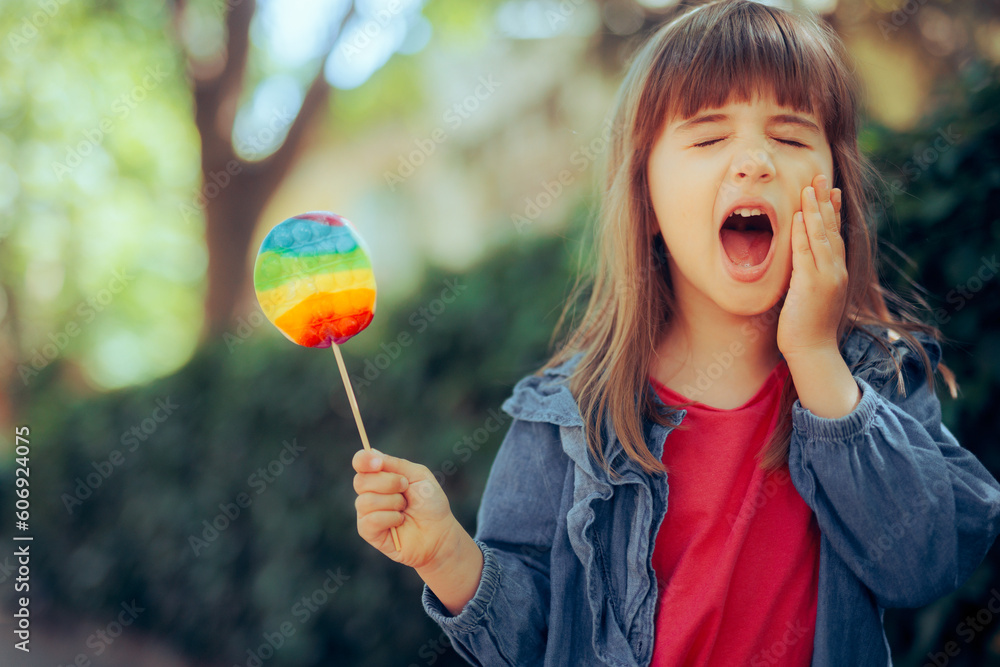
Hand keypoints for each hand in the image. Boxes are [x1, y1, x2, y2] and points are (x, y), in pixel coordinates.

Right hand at [353, 448, 460, 569]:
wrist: (439, 531)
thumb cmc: (430, 502)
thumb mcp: (418, 475)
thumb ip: (395, 464)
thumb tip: (371, 452)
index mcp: (380, 475)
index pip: (360, 462)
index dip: (364, 460)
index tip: (378, 464)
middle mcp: (370, 491)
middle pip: (360, 481)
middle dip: (388, 483)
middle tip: (405, 488)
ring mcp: (367, 512)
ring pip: (366, 501)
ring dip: (393, 502)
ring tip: (405, 508)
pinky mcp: (368, 531)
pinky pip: (371, 520)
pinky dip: (391, 518)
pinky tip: (400, 521)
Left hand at [776, 174, 846, 359]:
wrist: (812, 351)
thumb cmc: (807, 327)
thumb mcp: (810, 296)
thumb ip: (808, 277)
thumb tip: (799, 265)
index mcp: (836, 273)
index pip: (835, 235)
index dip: (832, 211)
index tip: (829, 189)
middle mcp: (835, 272)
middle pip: (831, 229)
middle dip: (825, 201)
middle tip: (820, 176)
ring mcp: (826, 278)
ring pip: (822, 237)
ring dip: (815, 210)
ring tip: (810, 187)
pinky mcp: (811, 286)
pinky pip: (807, 254)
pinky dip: (805, 234)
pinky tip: (802, 216)